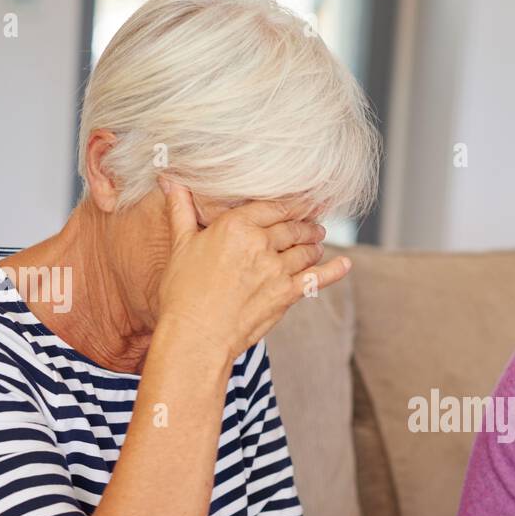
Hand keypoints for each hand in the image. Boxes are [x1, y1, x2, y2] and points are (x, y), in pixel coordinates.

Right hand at [155, 178, 351, 363]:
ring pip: (307, 250)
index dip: (290, 204)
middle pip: (293, 227)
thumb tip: (169, 180)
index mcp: (236, 225)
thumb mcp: (180, 245)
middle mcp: (261, 243)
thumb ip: (181, 210)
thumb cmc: (182, 292)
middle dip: (305, 224)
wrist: (196, 335)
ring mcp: (278, 270)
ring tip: (317, 241)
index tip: (300, 201)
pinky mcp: (287, 295)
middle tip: (312, 223)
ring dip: (315, 244)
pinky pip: (318, 278)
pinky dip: (335, 271)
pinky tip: (345, 264)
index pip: (273, 206)